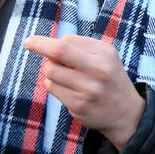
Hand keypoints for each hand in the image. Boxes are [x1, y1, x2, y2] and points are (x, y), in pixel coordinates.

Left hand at [24, 34, 143, 149]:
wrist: (126, 113)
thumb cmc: (110, 79)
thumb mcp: (106, 57)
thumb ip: (81, 47)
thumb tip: (50, 44)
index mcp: (105, 54)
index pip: (68, 41)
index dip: (47, 41)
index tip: (33, 40)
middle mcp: (98, 70)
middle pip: (59, 52)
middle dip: (39, 45)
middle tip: (28, 42)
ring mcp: (88, 89)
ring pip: (51, 72)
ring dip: (50, 71)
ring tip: (63, 74)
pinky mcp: (79, 105)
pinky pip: (53, 89)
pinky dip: (54, 85)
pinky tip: (67, 88)